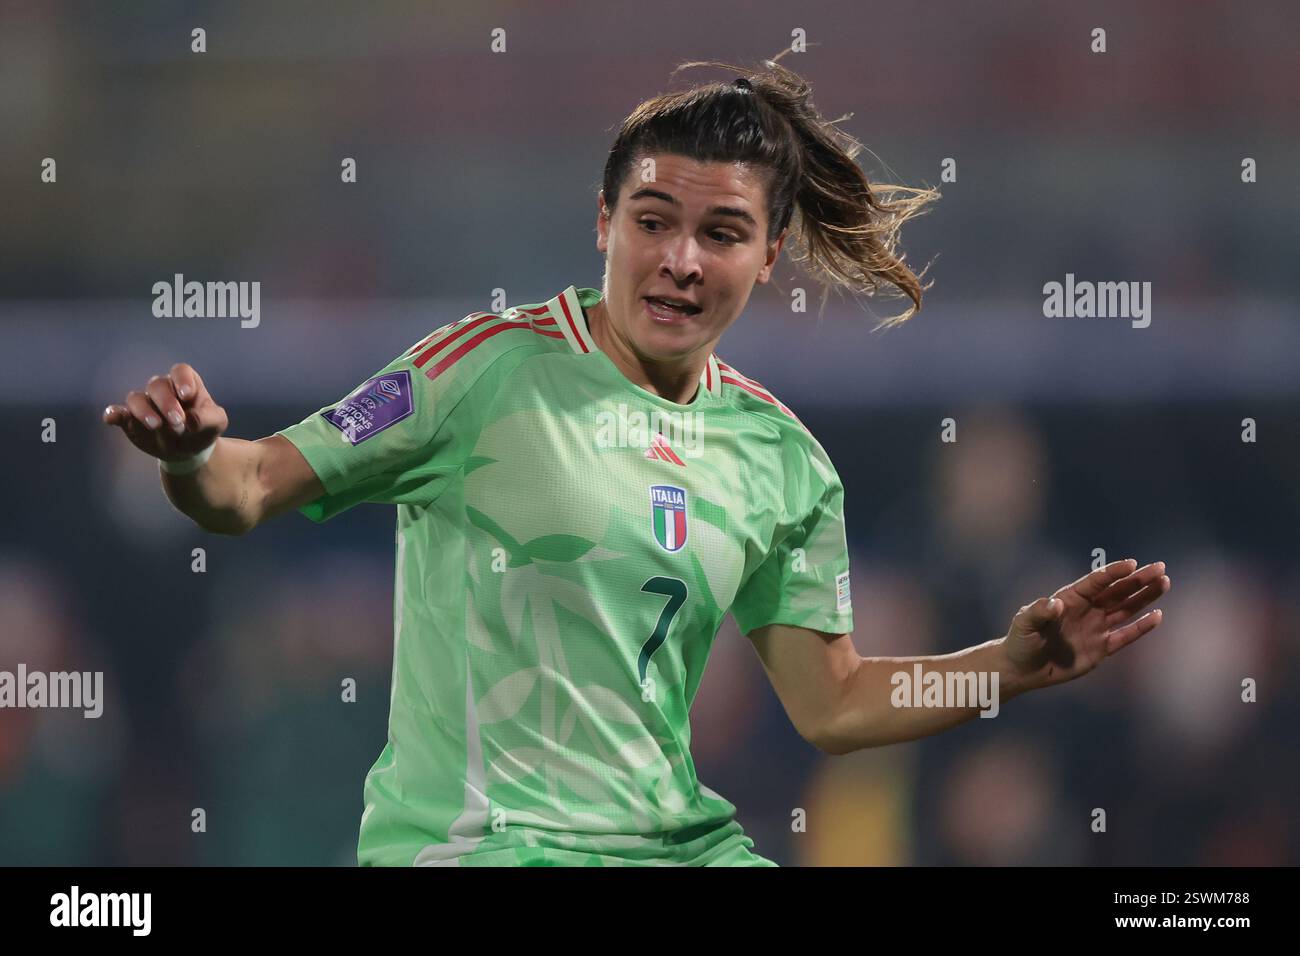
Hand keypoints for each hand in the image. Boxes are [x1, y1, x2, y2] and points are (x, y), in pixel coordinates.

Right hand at [102, 362, 228, 462]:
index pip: (181, 371)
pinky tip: (112, 418)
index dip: (182, 380)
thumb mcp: (217, 423)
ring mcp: (145, 404)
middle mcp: (163, 390)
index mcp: (186, 384)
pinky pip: (118, 412)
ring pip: (136, 398)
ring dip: (144, 410)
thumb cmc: (204, 429)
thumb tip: (191, 420)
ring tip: (156, 425)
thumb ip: (208, 418)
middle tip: (177, 422)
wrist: (190, 451)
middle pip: (157, 384)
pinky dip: (113, 414)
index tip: (186, 395)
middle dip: (166, 402)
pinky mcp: (130, 420)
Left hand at [1000, 558, 1170, 692]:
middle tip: (1160, 568)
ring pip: (1126, 609)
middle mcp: (1086, 609)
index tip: (1133, 564)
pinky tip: (1157, 616)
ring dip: (1144, 597)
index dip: (1114, 572)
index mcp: (1069, 598)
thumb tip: (1055, 603)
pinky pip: (1125, 636)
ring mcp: (1096, 627)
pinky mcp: (1101, 648)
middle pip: (1117, 591)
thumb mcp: (1024, 624)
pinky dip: (1141, 627)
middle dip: (1138, 580)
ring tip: (1164, 583)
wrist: (1023, 668)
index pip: (1096, 582)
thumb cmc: (1020, 641)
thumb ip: (1038, 612)